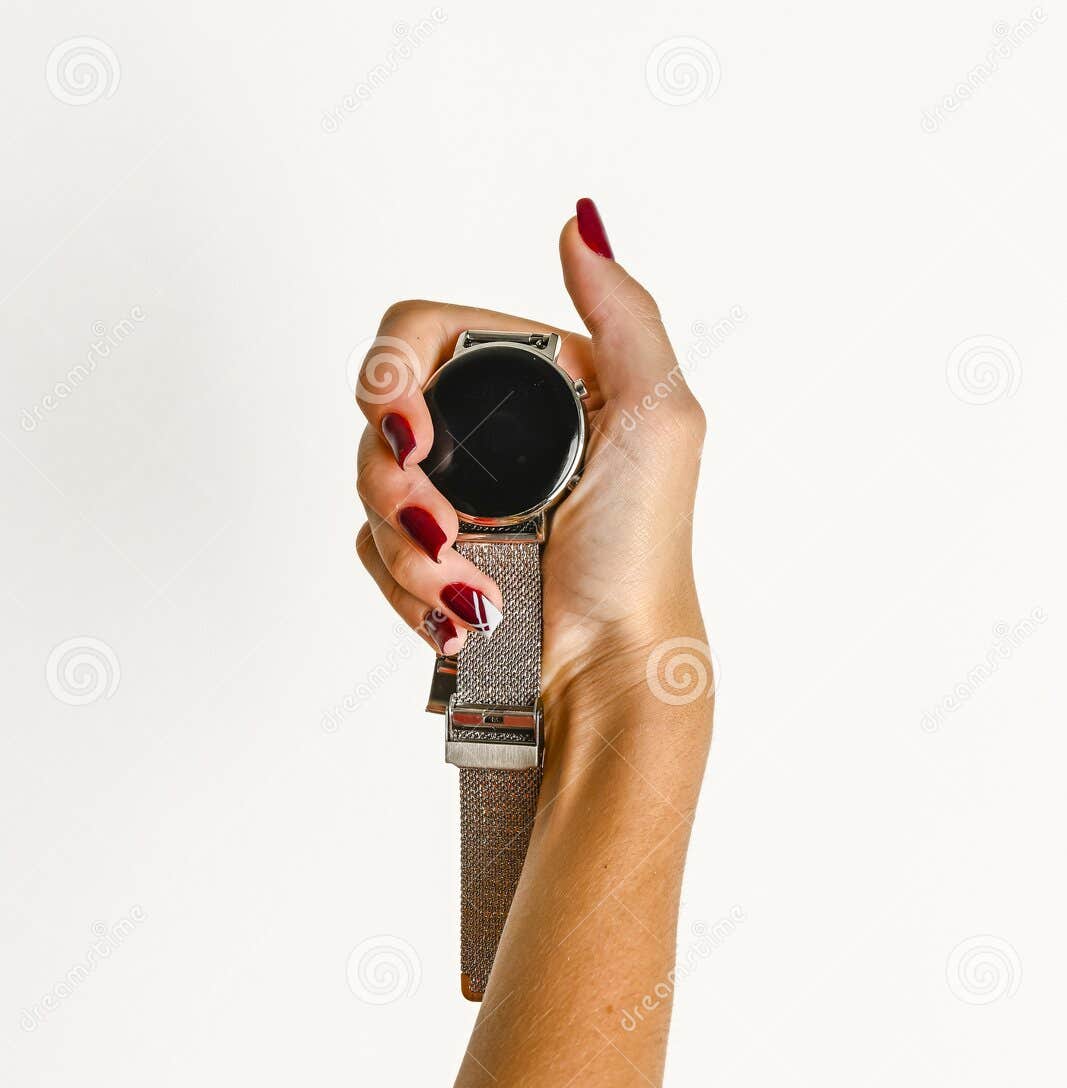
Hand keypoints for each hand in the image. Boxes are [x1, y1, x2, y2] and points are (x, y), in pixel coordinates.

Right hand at [355, 199, 707, 727]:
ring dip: (409, 550)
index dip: (392, 378)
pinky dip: (409, 589)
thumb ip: (622, 311)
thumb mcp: (660, 417)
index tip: (413, 434)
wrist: (610, 666)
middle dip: (392, 478)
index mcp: (530, 385)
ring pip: (368, 491)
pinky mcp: (429, 564)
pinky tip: (463, 615)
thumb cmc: (642, 552)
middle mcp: (486, 435)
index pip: (417, 338)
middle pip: (377, 418)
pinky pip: (372, 554)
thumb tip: (578, 222)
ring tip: (471, 592)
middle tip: (435, 522)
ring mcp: (454, 500)